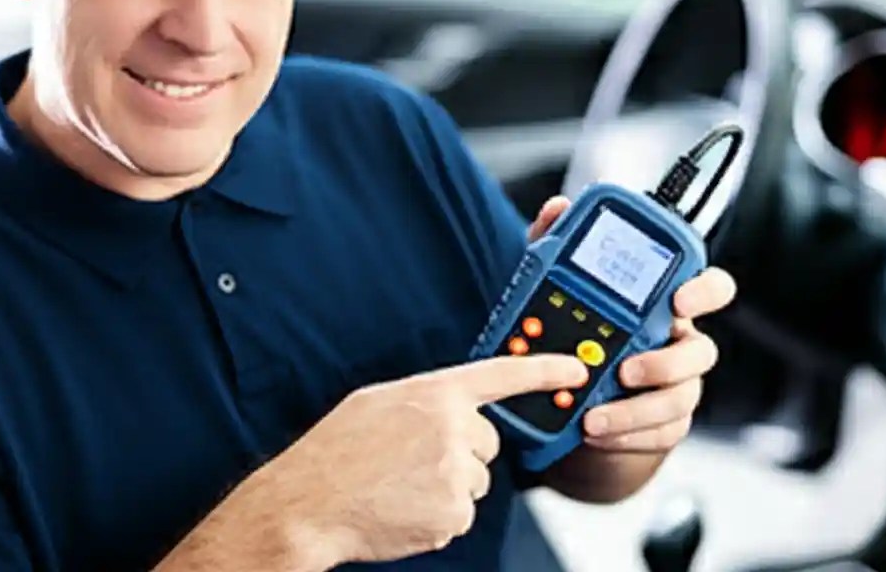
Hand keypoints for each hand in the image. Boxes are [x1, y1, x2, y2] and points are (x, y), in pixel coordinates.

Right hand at [258, 353, 587, 565]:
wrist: (308, 503)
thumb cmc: (336, 452)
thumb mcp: (378, 402)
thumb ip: (426, 400)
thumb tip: (455, 408)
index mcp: (434, 393)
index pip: (504, 374)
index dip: (546, 371)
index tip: (577, 371)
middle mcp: (452, 427)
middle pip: (489, 443)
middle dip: (461, 454)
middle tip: (413, 461)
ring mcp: (455, 472)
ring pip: (476, 481)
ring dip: (448, 487)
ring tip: (401, 485)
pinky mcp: (452, 513)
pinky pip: (461, 514)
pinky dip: (437, 516)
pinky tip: (402, 507)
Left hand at [527, 197, 734, 454]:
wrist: (575, 396)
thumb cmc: (580, 331)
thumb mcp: (558, 284)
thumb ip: (556, 244)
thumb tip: (557, 209)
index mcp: (668, 306)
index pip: (711, 289)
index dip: (705, 291)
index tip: (679, 299)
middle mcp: (681, 344)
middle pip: (702, 352)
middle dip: (665, 363)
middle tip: (625, 370)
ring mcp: (678, 387)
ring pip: (680, 399)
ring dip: (636, 411)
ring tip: (593, 416)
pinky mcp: (665, 425)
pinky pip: (660, 434)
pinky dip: (626, 437)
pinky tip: (595, 434)